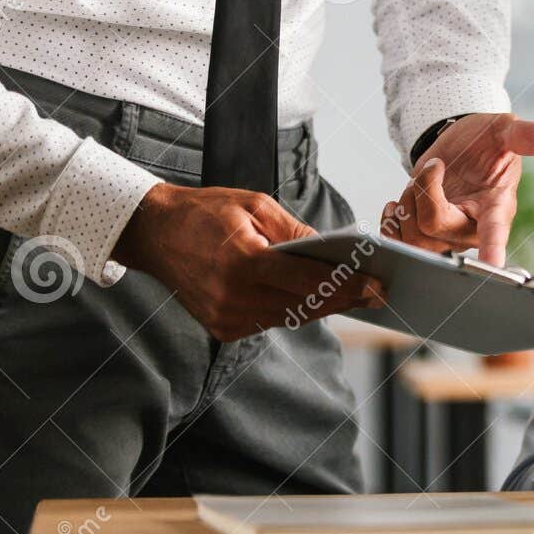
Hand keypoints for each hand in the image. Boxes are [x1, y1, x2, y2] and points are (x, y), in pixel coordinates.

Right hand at [111, 183, 384, 341]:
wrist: (155, 232)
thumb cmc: (206, 212)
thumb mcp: (255, 205)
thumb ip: (295, 231)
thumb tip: (334, 251)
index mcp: (243, 262)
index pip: (308, 280)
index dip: (347, 285)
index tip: (377, 285)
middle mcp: (233, 296)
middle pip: (305, 304)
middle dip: (344, 299)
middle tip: (378, 294)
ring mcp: (226, 317)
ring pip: (291, 317)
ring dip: (324, 307)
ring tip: (357, 297)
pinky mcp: (222, 328)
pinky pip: (270, 321)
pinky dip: (295, 310)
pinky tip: (319, 300)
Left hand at [381, 113, 533, 265]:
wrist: (461, 148)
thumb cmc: (485, 142)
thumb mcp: (503, 130)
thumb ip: (523, 135)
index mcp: (496, 206)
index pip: (495, 231)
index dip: (493, 248)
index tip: (494, 266)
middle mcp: (472, 228)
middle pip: (433, 225)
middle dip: (424, 190)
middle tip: (436, 166)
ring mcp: (447, 235)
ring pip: (413, 235)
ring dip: (407, 201)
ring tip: (421, 182)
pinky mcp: (424, 235)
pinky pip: (399, 243)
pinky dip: (391, 223)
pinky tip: (399, 205)